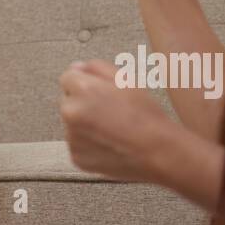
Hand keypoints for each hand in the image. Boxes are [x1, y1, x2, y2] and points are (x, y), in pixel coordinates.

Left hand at [59, 60, 178, 181]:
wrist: (156, 151)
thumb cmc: (145, 114)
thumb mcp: (127, 79)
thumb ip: (97, 68)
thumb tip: (76, 67)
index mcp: (82, 90)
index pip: (67, 78)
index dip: (85, 83)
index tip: (99, 91)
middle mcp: (70, 113)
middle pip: (67, 101)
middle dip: (82, 103)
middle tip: (109, 111)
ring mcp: (71, 137)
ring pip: (72, 124)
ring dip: (84, 124)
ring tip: (112, 128)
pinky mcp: (76, 157)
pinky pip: (77, 144)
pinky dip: (89, 143)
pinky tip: (109, 142)